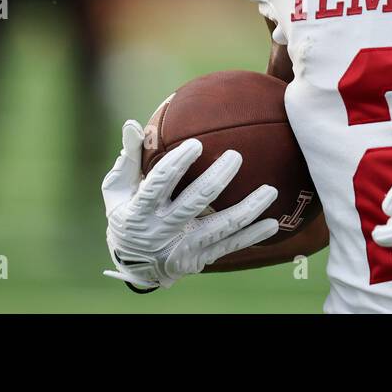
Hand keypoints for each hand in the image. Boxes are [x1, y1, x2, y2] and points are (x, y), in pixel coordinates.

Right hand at [101, 119, 279, 290]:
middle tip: (236, 156)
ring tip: (271, 190)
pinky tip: (273, 223)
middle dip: (217, 179)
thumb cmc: (127, 214)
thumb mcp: (118, 190)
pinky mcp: (200, 259)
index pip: (158, 185)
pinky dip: (252, 236)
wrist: (134, 266)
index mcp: (139, 211)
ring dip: (248, 210)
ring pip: (220, 228)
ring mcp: (183, 248)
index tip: (196, 144)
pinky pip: (230, 246)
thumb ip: (128, 157)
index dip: (176, 164)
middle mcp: (162, 231)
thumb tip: (133, 124)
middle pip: (194, 203)